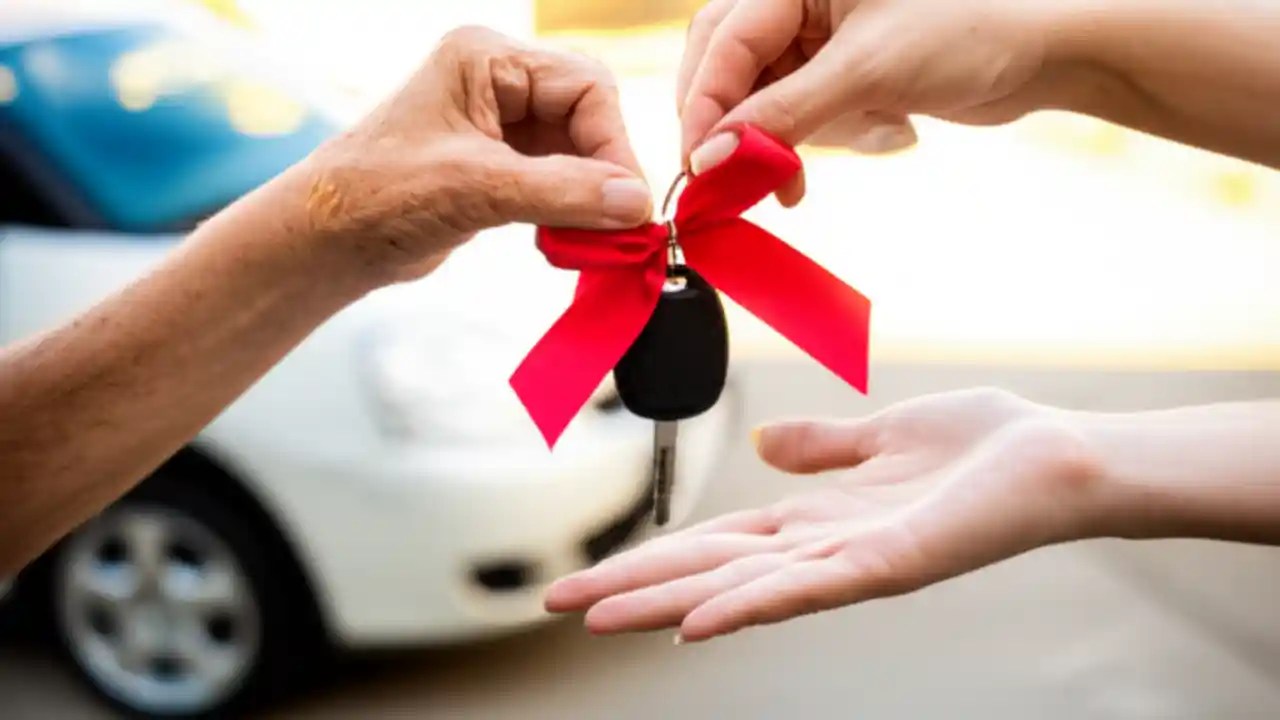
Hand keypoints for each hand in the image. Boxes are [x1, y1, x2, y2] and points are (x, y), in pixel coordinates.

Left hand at [299, 27, 651, 284]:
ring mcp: (498, 121)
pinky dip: (572, 209)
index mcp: (486, 58)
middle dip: (605, 169)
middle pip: (588, 114)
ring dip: (591, 194)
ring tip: (595, 239)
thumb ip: (562, 193)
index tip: (629, 202)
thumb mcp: (476, 190)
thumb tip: (636, 204)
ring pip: (578, 151)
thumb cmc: (377, 196)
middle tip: (620, 226)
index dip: (613, 144)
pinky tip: (569, 238)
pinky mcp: (499, 163)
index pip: (585, 86)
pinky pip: (560, 179)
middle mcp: (497, 80)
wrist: (328, 241)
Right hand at [545, 388, 1103, 641]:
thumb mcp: (884, 435)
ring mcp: (854, 562)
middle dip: (635, 586)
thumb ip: (823, 445)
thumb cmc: (985, 446)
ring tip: (600, 619)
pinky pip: (809, 588)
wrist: (1061, 458)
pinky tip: (696, 622)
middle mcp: (824, 548)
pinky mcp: (891, 564)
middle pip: (711, 568)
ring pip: (742, 585)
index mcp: (818, 517)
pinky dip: (751, 605)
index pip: (717, 541)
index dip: (654, 555)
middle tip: (560, 604)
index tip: (594, 573)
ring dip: (668, 603)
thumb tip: (764, 444)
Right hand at [678, 0, 1070, 199]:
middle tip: (725, 185)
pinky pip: (789, 112)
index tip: (700, 168)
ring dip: (766, 144)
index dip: (705, 107)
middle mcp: (795, 0)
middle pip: (723, 66)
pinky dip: (799, 145)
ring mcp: (814, 37)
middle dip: (726, 127)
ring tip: (788, 184)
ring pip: (753, 96)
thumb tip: (712, 158)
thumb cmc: (969, 32)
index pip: (722, 41)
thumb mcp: (867, 72)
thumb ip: (783, 113)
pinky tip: (822, 168)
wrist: (1043, 52)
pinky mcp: (834, 71)